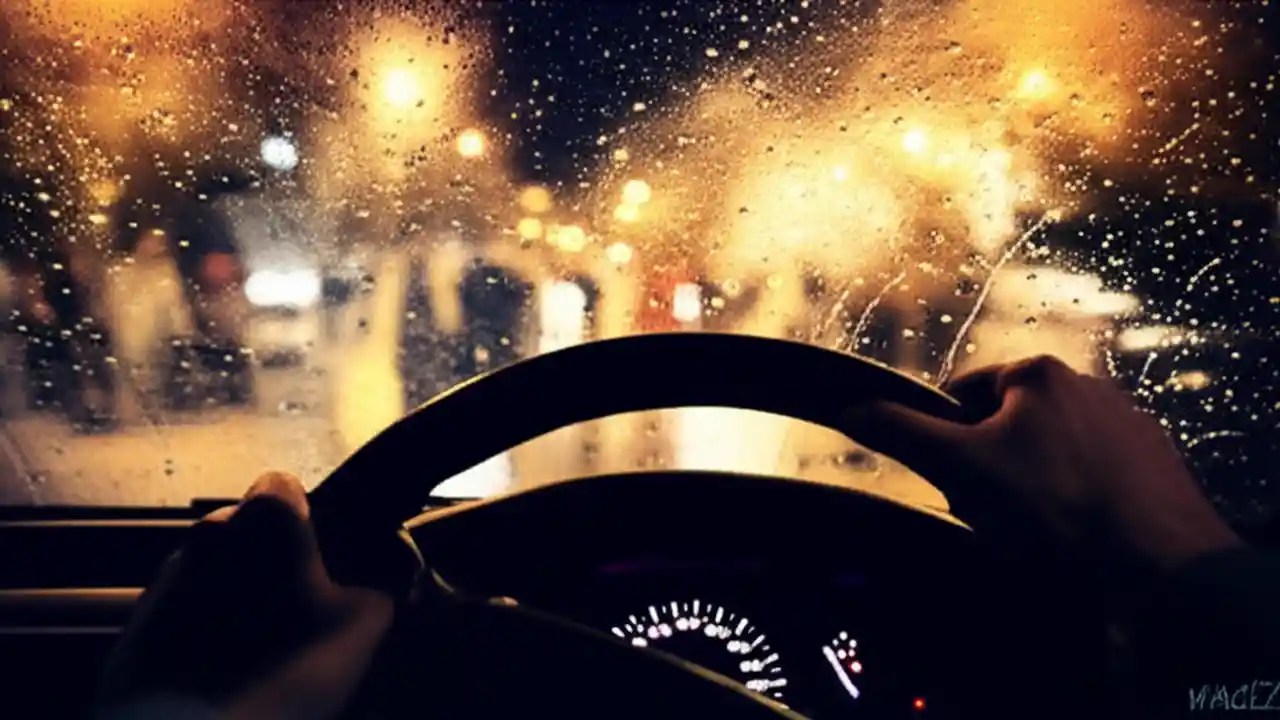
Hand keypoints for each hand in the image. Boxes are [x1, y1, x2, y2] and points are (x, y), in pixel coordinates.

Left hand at [98, 473, 393, 718]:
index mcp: (263, 518)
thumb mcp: (365, 624)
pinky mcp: (137, 632)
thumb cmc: (284, 669)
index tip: (331, 566)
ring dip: (241, 603)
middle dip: (276, 566)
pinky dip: (207, 639)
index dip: (313, 522)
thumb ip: (381, 583)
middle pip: (251, 535)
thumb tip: (384, 572)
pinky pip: (187, 621)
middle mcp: (206, 535)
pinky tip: (229, 679)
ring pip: (218, 579)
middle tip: (306, 619)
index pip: (287, 487)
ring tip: (266, 658)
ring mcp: (164, 583)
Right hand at [846, 355, 1242, 573]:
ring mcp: (1128, 424)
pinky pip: (1094, 479)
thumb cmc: (1055, 510)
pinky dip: (1078, 503)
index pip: (961, 395)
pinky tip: (1076, 539)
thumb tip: (850, 407)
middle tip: (991, 513)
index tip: (949, 482)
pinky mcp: (1156, 466)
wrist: (1159, 568)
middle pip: (1007, 425)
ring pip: (1051, 454)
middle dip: (990, 468)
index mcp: (1038, 373)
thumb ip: (902, 433)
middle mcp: (1089, 384)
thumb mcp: (960, 469)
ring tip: (1036, 534)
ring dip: (1034, 487)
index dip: (944, 441)